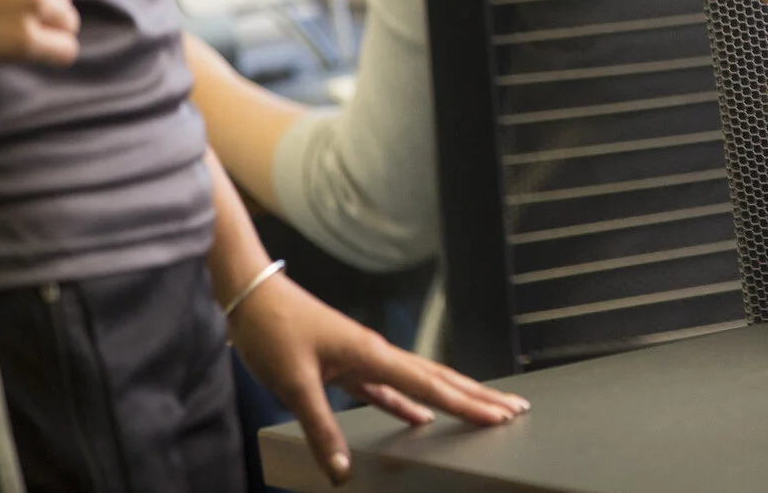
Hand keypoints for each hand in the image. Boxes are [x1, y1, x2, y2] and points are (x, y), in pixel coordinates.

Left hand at [228, 272, 526, 485]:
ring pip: (420, 382)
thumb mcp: (293, 383)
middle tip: (515, 409)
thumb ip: (320, 429)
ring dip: (453, 397)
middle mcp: (377, 352)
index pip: (430, 385)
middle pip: (440, 379)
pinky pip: (390, 389)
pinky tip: (420, 419)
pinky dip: (410, 404)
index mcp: (372, 354)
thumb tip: (342, 472)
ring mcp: (365, 357)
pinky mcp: (348, 363)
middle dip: (478, 396)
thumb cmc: (273, 329)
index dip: (467, 404)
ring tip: (482, 411)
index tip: (501, 416)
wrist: (252, 296)